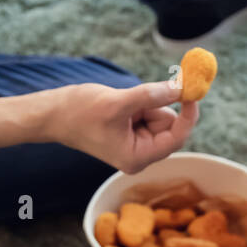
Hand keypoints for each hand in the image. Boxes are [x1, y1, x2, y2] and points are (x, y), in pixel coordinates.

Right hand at [48, 81, 198, 173]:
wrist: (53, 114)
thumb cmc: (79, 112)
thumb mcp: (118, 102)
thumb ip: (151, 96)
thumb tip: (180, 88)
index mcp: (138, 157)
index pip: (176, 137)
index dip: (188, 114)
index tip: (193, 90)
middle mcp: (140, 155)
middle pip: (170, 126)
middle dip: (156, 107)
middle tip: (137, 95)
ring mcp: (137, 145)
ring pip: (160, 116)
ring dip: (145, 104)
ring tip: (119, 104)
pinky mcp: (132, 133)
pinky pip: (149, 113)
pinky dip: (140, 104)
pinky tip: (118, 106)